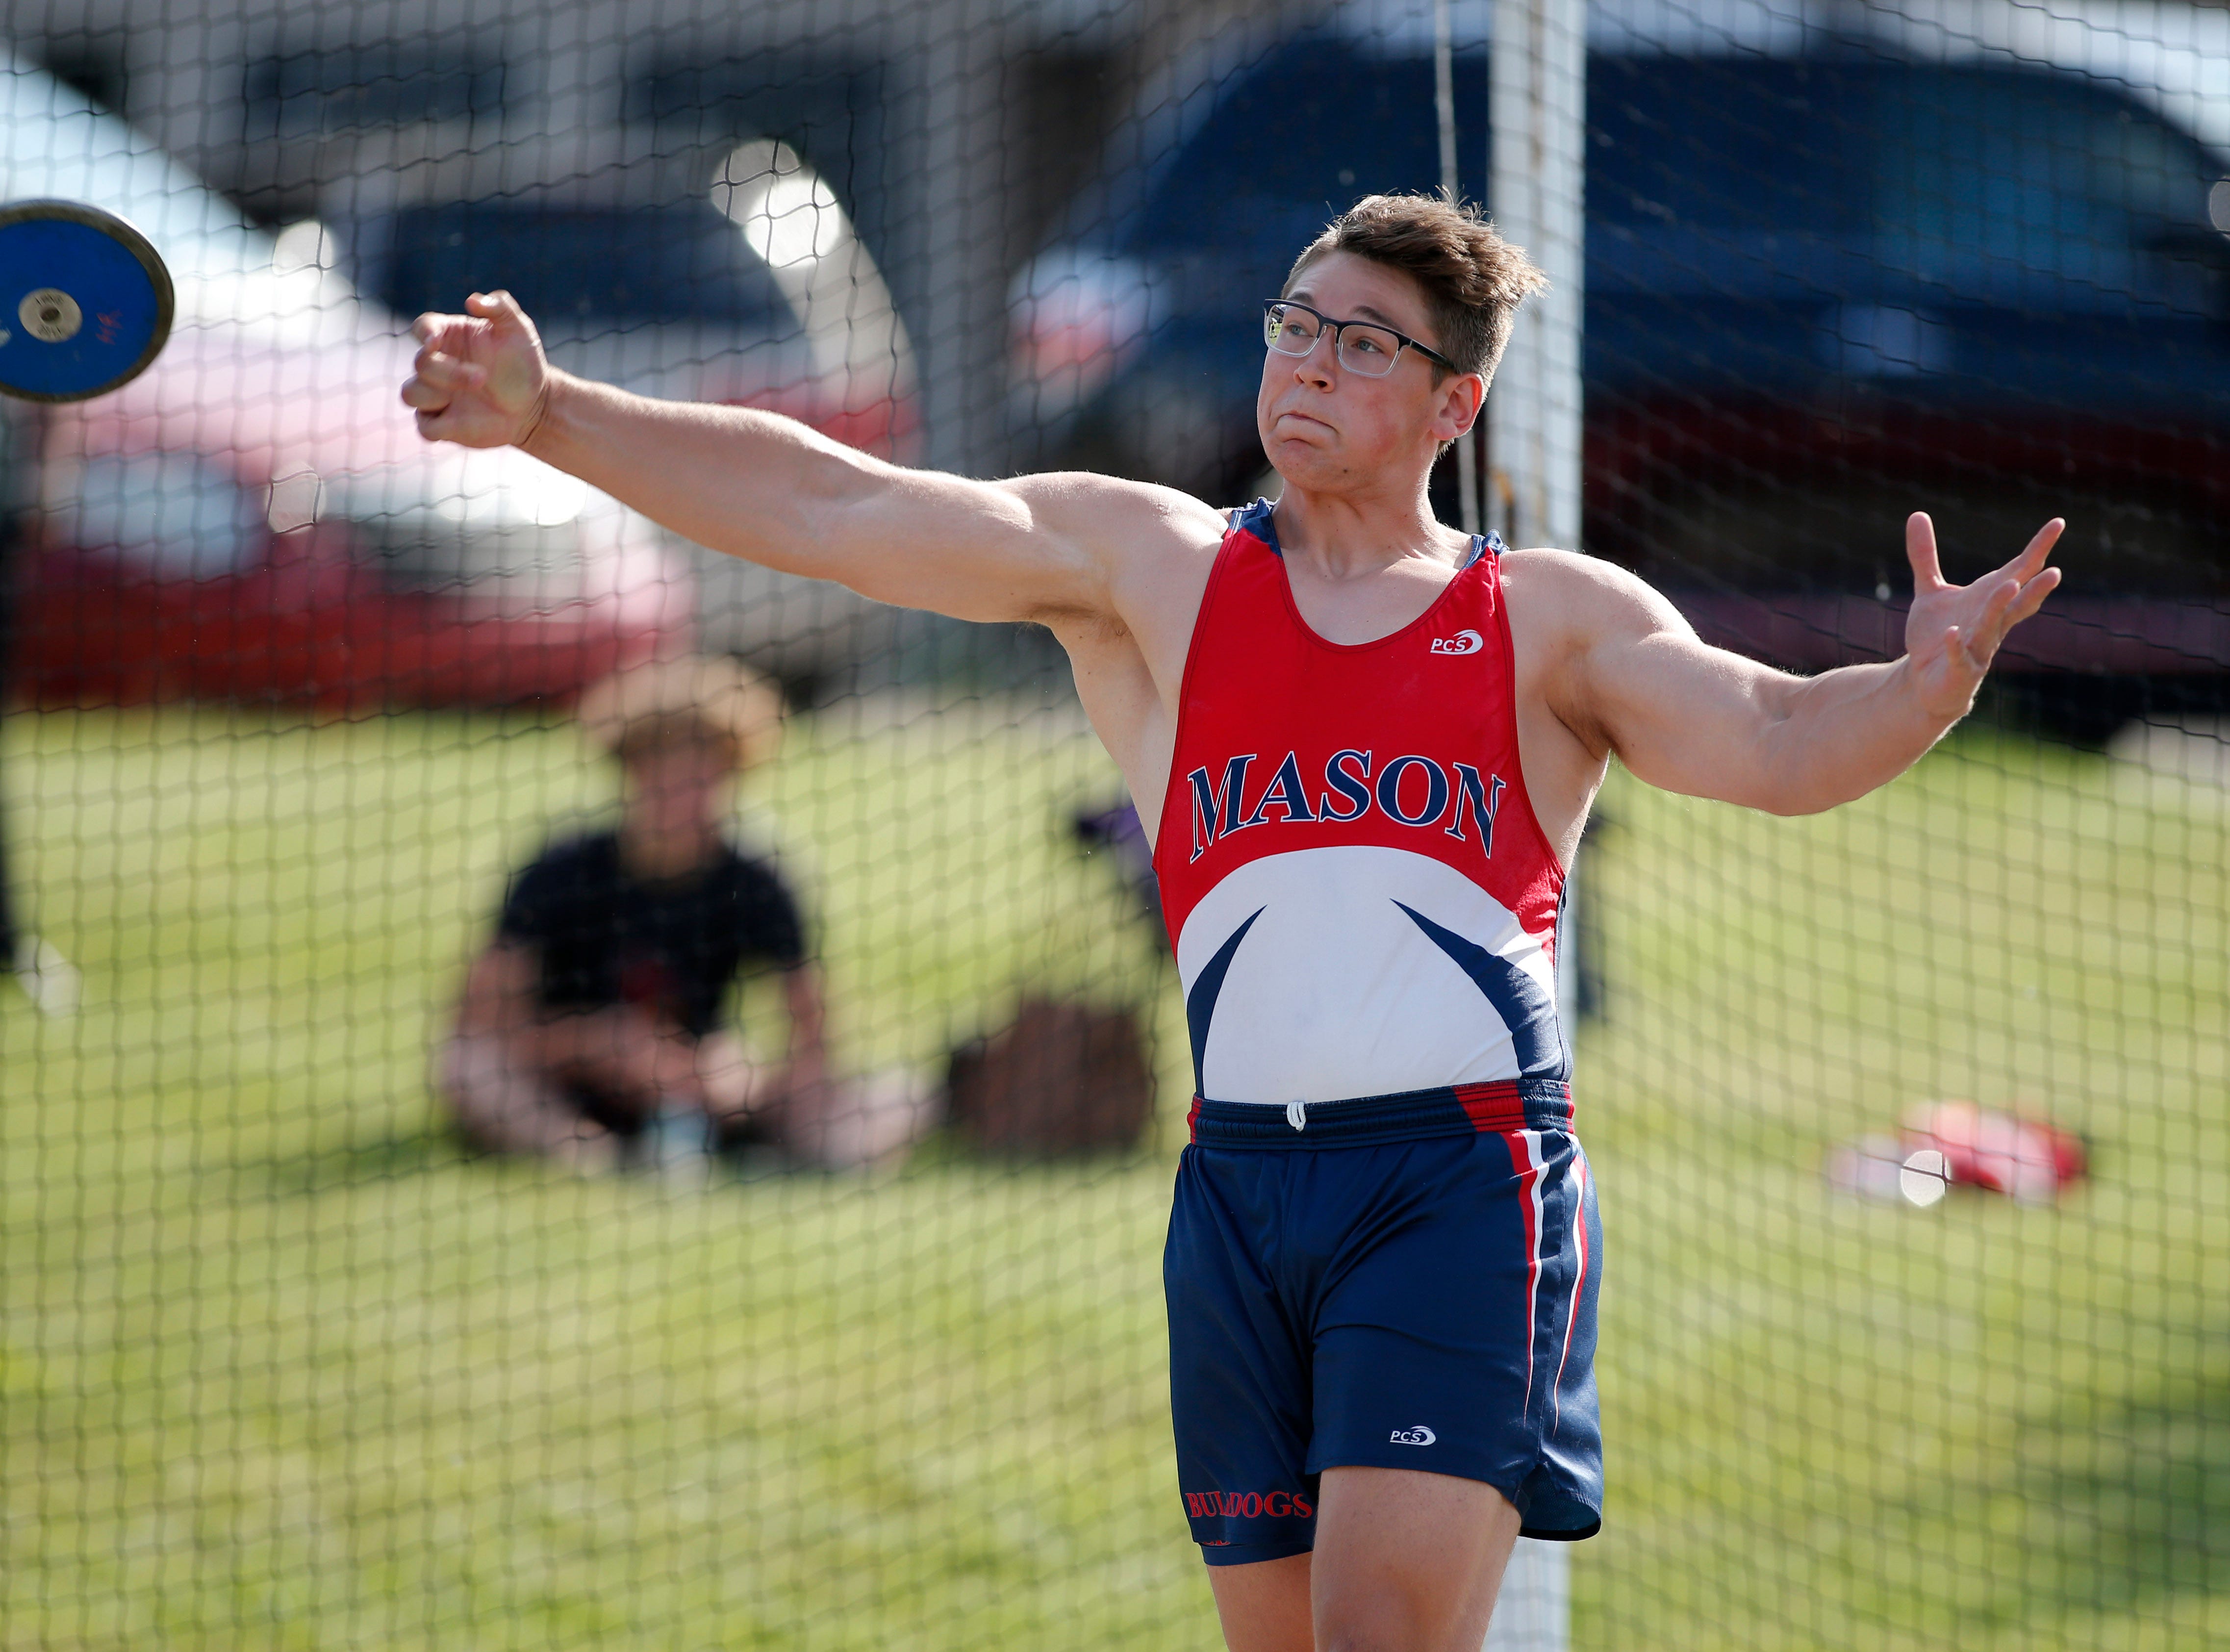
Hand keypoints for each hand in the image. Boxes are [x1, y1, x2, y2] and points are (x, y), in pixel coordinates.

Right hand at [401, 290, 551, 449]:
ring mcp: (436, 395)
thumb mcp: (519, 330)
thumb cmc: (522, 363)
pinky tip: (461, 422)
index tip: (435, 342)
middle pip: (420, 364)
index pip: (423, 327)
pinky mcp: (441, 423)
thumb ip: (499, 307)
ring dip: (435, 396)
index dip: (424, 333)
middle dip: (448, 373)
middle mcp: (437, 364)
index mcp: (449, 337)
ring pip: (410, 394)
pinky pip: (424, 427)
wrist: (534, 404)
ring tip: (469, 397)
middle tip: (482, 378)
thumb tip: (472, 301)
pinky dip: (436, 426)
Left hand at [1902, 512, 2062, 719]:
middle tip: (2055, 569)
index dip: (2038, 549)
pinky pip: (1959, 657)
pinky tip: (1952, 632)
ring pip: (1993, 626)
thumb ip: (1925, 556)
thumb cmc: (1936, 634)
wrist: (1925, 681)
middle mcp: (1992, 623)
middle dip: (2036, 586)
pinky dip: (1956, 645)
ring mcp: (1978, 647)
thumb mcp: (1930, 592)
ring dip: (2000, 607)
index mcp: (1990, 600)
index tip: (2058, 523)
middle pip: (2018, 601)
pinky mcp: (1959, 670)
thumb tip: (1917, 514)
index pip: (2019, 571)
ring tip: (2011, 586)